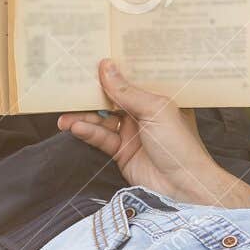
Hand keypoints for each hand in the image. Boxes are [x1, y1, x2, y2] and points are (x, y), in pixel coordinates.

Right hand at [58, 60, 247, 204]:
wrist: (183, 188)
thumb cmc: (179, 145)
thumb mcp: (155, 110)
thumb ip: (127, 91)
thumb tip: (106, 67)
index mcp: (157, 98)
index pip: (131, 79)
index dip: (112, 71)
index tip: (90, 61)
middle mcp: (144, 113)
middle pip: (112, 100)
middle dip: (91, 96)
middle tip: (69, 90)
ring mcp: (132, 133)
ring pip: (102, 120)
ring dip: (83, 118)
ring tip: (65, 116)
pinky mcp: (122, 152)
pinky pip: (101, 138)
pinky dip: (88, 132)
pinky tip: (75, 128)